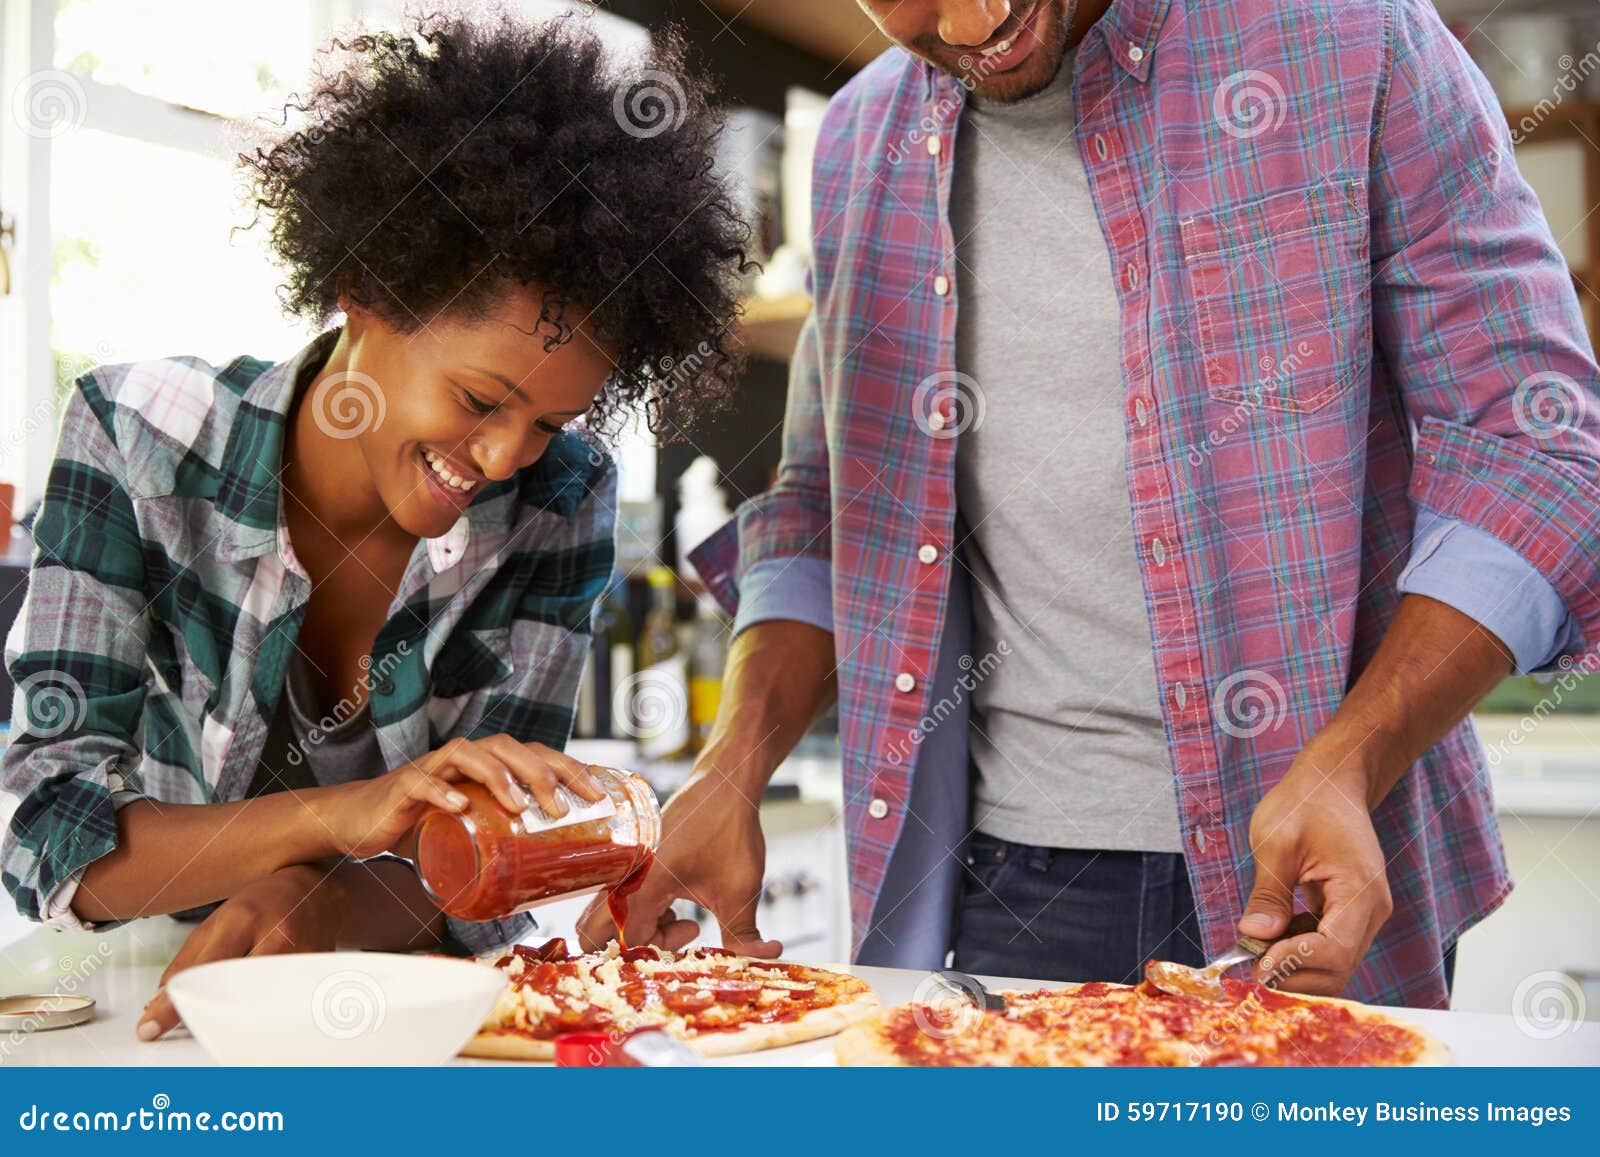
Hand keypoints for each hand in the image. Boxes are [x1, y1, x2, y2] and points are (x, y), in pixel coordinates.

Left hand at [138, 864, 341, 1040]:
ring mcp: (304, 956)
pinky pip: (288, 1007)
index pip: (204, 968)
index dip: (175, 1002)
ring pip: (265, 1005)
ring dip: (240, 1023)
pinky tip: (262, 1018)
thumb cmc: (263, 905)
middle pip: (237, 992)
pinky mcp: (320, 974)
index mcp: (244, 919)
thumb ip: (185, 963)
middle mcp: (278, 936)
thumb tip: (157, 1006)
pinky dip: (269, 1019)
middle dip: (209, 1017)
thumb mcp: (216, 922)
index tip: (150, 1027)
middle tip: (194, 1028)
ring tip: (228, 1026)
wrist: (316, 893)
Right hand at [326, 735, 607, 859]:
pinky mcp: (400, 787)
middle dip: (541, 771)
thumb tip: (549, 875)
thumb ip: (500, 841)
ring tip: (521, 806)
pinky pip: (421, 781)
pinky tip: (460, 807)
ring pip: (469, 753)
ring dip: (499, 775)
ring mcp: (431, 768)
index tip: (599, 794)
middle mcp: (461, 760)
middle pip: (508, 747)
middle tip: (563, 806)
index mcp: (484, 767)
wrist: (358, 823)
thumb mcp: (468, 831)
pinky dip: (441, 791)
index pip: (534, 754)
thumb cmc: (420, 825)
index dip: (568, 767)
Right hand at [576, 767, 779, 956]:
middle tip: (675, 937)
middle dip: (636, 948)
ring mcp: (623, 869)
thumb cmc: (730, 832)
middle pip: (598, 934)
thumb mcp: (741, 891)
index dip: (655, 955)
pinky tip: (677, 908)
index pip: (624, 942)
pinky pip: (621, 901)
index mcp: (643, 887)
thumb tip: (765, 957)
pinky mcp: (631, 864)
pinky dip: (644, 914)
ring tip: (686, 923)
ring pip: (612, 918)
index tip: (691, 939)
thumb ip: (745, 935)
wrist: (725, 785)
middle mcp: (623, 878)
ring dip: (644, 931)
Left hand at [1240, 750, 1392, 995]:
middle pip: (1338, 968)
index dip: (1295, 963)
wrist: (1333, 782)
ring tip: (1256, 946)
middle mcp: (1371, 909)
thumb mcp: (1275, 844)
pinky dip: (1300, 949)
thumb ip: (1268, 893)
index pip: (1334, 951)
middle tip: (1249, 964)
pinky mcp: (1352, 913)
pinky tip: (1272, 933)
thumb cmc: (1305, 803)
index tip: (1257, 962)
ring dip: (1295, 964)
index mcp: (1359, 891)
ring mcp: (1364, 913)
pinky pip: (1330, 947)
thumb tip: (1253, 934)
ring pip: (1334, 963)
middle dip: (1294, 973)